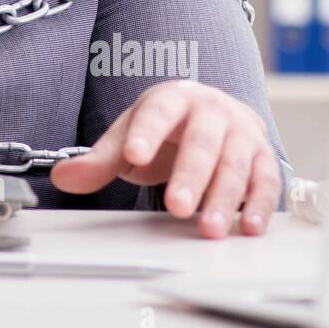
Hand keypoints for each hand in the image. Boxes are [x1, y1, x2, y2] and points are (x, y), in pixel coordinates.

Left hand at [49, 81, 281, 237]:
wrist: (212, 113)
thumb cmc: (166, 127)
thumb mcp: (129, 136)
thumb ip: (99, 160)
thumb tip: (62, 176)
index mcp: (172, 99)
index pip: (157, 114)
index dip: (146, 134)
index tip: (133, 155)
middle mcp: (211, 111)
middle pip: (202, 143)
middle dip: (190, 176)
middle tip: (176, 206)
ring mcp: (241, 134)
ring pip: (235, 166)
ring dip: (224, 199)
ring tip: (207, 228)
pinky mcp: (263, 158)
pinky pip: (266, 182)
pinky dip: (260, 205)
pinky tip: (249, 227)